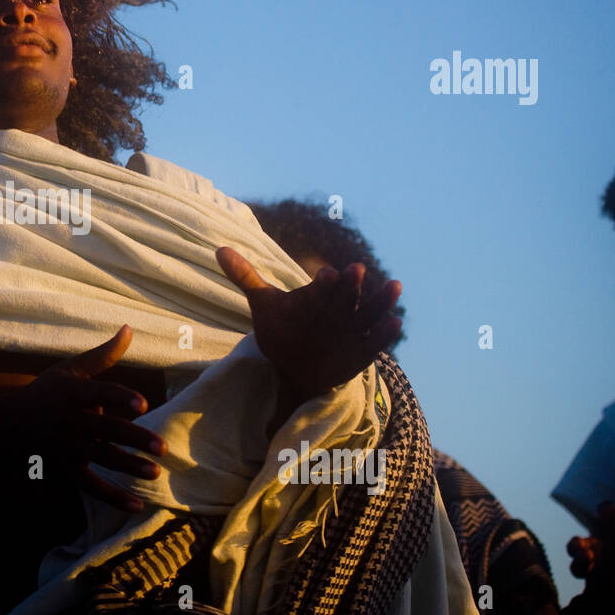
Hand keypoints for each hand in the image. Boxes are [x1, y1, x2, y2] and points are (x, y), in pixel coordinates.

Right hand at [4, 325, 164, 512]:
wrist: (7, 425)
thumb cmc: (46, 392)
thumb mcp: (70, 371)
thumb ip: (103, 355)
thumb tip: (130, 328)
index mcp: (72, 392)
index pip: (100, 393)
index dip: (120, 398)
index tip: (143, 405)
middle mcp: (69, 420)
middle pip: (105, 429)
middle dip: (133, 438)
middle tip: (161, 447)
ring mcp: (67, 446)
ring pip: (100, 457)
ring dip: (128, 466)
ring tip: (155, 473)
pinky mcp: (66, 468)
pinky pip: (90, 486)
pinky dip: (112, 497)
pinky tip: (137, 504)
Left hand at [216, 247, 401, 399]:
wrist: (292, 365)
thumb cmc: (282, 329)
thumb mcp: (264, 305)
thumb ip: (245, 276)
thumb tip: (218, 249)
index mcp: (320, 293)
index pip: (324, 284)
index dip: (326, 280)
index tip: (325, 274)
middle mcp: (339, 307)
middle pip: (347, 294)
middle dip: (351, 285)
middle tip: (354, 270)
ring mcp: (352, 328)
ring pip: (369, 312)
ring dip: (382, 300)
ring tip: (395, 285)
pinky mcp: (361, 351)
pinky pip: (375, 341)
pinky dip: (385, 333)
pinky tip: (396, 323)